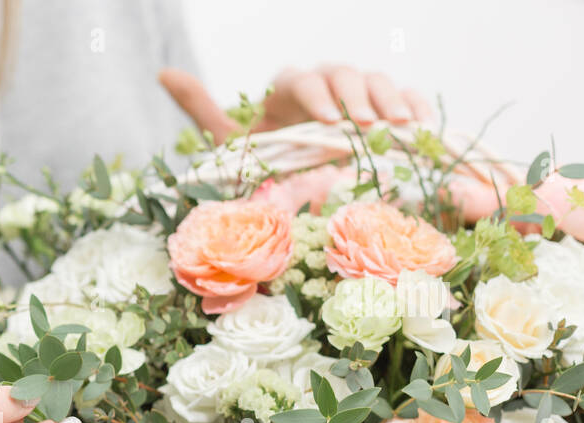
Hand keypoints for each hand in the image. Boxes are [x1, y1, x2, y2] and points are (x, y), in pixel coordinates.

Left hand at [159, 65, 433, 140]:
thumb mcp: (230, 143)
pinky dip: (414, 106)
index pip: (298, 80)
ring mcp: (355, 99)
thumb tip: (163, 71)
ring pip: (374, 81)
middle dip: (354, 96)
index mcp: (285, 94)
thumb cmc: (263, 166)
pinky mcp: (383, 113)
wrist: (293, 190)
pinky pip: (405, 98)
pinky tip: (420, 125)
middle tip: (363, 125)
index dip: (315, 95)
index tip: (327, 120)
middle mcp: (323, 89)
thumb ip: (202, 109)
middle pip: (340, 74)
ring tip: (398, 125)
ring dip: (387, 99)